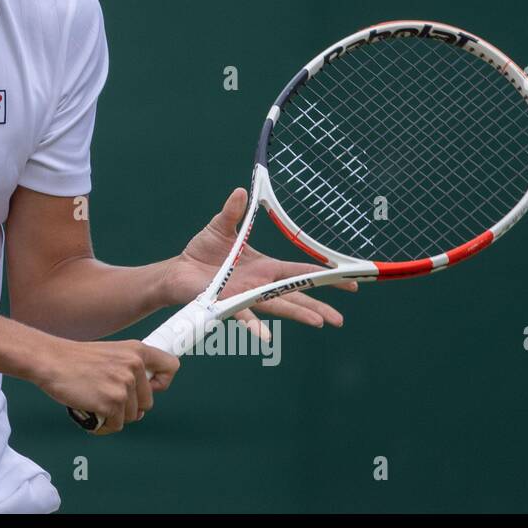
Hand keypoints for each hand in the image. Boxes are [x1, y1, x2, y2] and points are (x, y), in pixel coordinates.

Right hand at [38, 338, 179, 435]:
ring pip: (132, 416)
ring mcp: (123, 386)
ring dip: (115, 415)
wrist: (51, 361)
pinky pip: (116, 426)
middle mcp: (134, 367)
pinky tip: (91, 413)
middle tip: (107, 397)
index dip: (161, 382)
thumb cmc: (76, 359)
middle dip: (130, 406)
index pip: (171, 367)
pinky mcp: (111, 403)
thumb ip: (130, 369)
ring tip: (96, 402)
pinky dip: (103, 425)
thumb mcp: (112, 353)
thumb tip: (143, 403)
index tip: (149, 387)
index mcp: (137, 351)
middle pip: (148, 402)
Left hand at [164, 187, 356, 337]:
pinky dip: (255, 326)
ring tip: (320, 322)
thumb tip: (242, 190)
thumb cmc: (202, 252)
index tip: (349, 282)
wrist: (178, 270)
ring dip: (299, 314)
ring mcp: (246, 296)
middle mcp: (261, 285)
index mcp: (265, 267)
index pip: (301, 272)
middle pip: (296, 295)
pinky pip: (243, 315)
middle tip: (340, 319)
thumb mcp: (220, 227)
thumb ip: (233, 212)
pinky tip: (266, 337)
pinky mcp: (228, 304)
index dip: (324, 276)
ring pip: (278, 306)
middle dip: (319, 305)